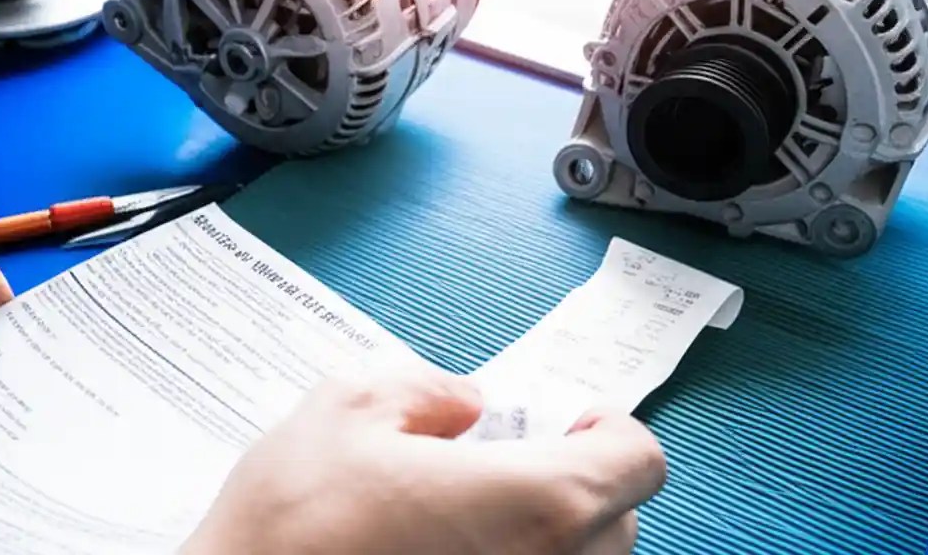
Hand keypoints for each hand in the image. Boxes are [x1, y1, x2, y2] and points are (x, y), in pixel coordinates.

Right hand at [183, 364, 665, 554]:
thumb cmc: (290, 526)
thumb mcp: (350, 406)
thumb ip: (429, 389)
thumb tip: (464, 406)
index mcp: (534, 505)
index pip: (637, 464)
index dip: (611, 430)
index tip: (571, 421)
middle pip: (619, 523)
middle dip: (576, 480)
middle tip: (508, 461)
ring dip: (547, 533)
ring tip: (466, 514)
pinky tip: (441, 554)